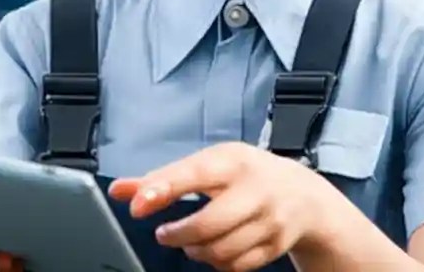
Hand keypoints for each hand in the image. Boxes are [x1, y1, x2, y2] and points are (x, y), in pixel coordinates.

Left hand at [108, 142, 336, 271]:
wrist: (305, 195)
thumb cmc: (246, 174)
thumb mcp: (208, 165)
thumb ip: (161, 178)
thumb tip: (118, 190)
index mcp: (233, 162)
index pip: (193, 175)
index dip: (162, 190)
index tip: (137, 206)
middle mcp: (255, 190)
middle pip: (208, 224)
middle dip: (178, 234)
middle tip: (164, 233)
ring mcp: (269, 221)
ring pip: (221, 250)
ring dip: (195, 251)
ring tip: (187, 241)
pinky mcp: (277, 246)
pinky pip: (236, 265)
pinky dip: (217, 263)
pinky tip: (212, 250)